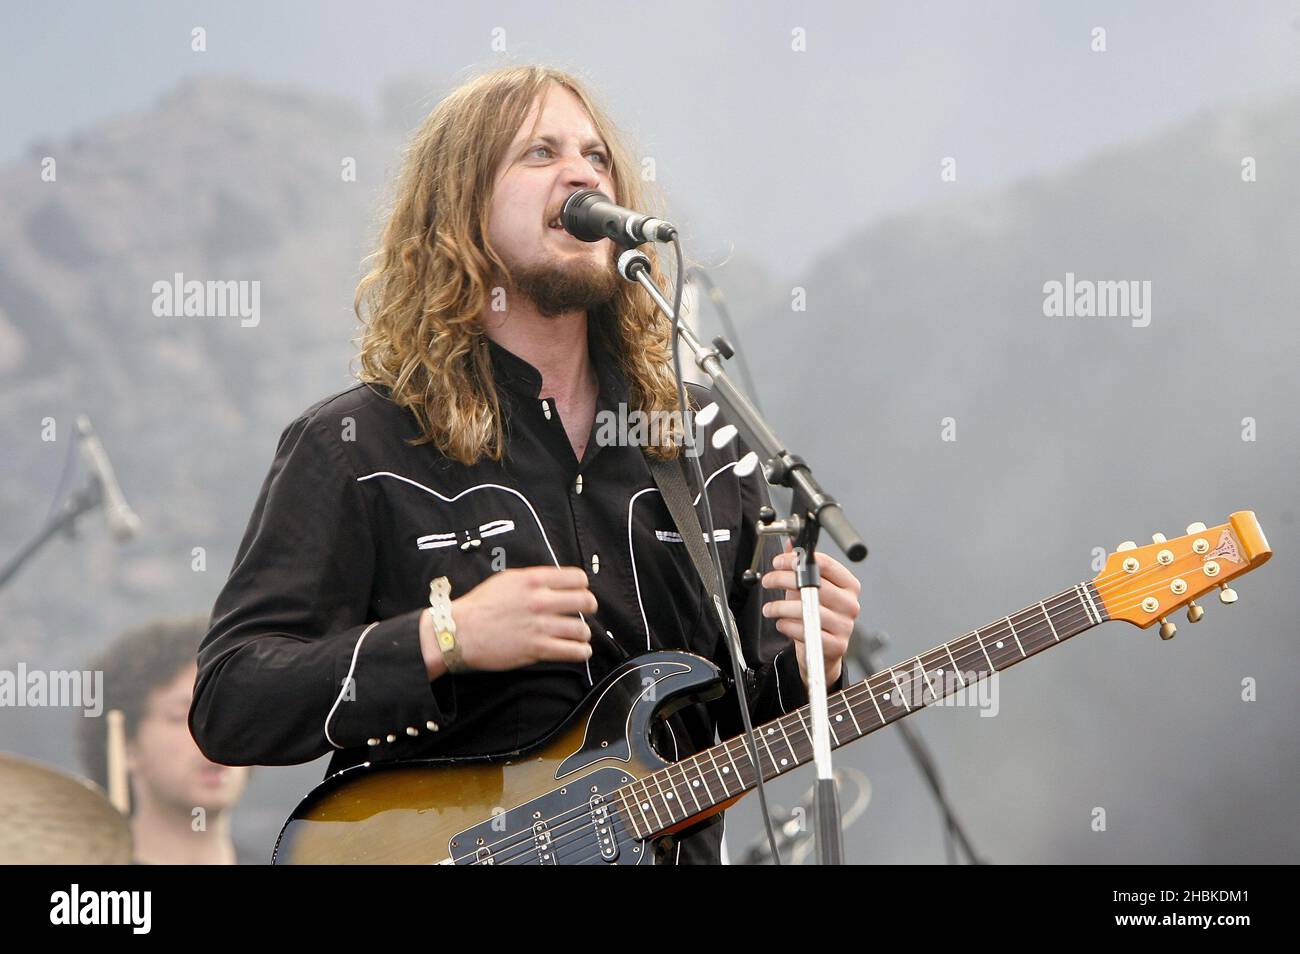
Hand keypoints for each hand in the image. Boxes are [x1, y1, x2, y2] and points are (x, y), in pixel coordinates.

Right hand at [420, 566, 595, 677]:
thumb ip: (534, 580)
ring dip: (583, 632)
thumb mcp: (507, 580)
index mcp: (533, 580)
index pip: (577, 578)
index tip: (580, 591)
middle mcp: (540, 601)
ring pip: (582, 628)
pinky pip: (573, 651)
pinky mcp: (537, 649)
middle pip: (585, 601)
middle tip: (586, 611)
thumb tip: (556, 583)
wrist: (459, 632)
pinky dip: (581, 651)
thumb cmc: (480, 605)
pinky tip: (579, 650)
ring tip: (579, 634)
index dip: (582, 585)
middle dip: (589, 606)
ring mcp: (540, 626)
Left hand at [760, 541, 860, 687]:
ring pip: (807, 609)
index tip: (779, 562)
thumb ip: (800, 566)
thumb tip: (789, 544)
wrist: (822, 647)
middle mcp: (850, 603)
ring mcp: (845, 625)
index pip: (825, 564)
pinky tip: (782, 623)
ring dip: (781, 607)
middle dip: (784, 580)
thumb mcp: (809, 587)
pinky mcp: (836, 644)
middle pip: (814, 585)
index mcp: (848, 585)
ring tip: (769, 608)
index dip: (798, 560)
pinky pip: (806, 631)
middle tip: (768, 580)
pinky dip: (788, 626)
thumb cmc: (817, 613)